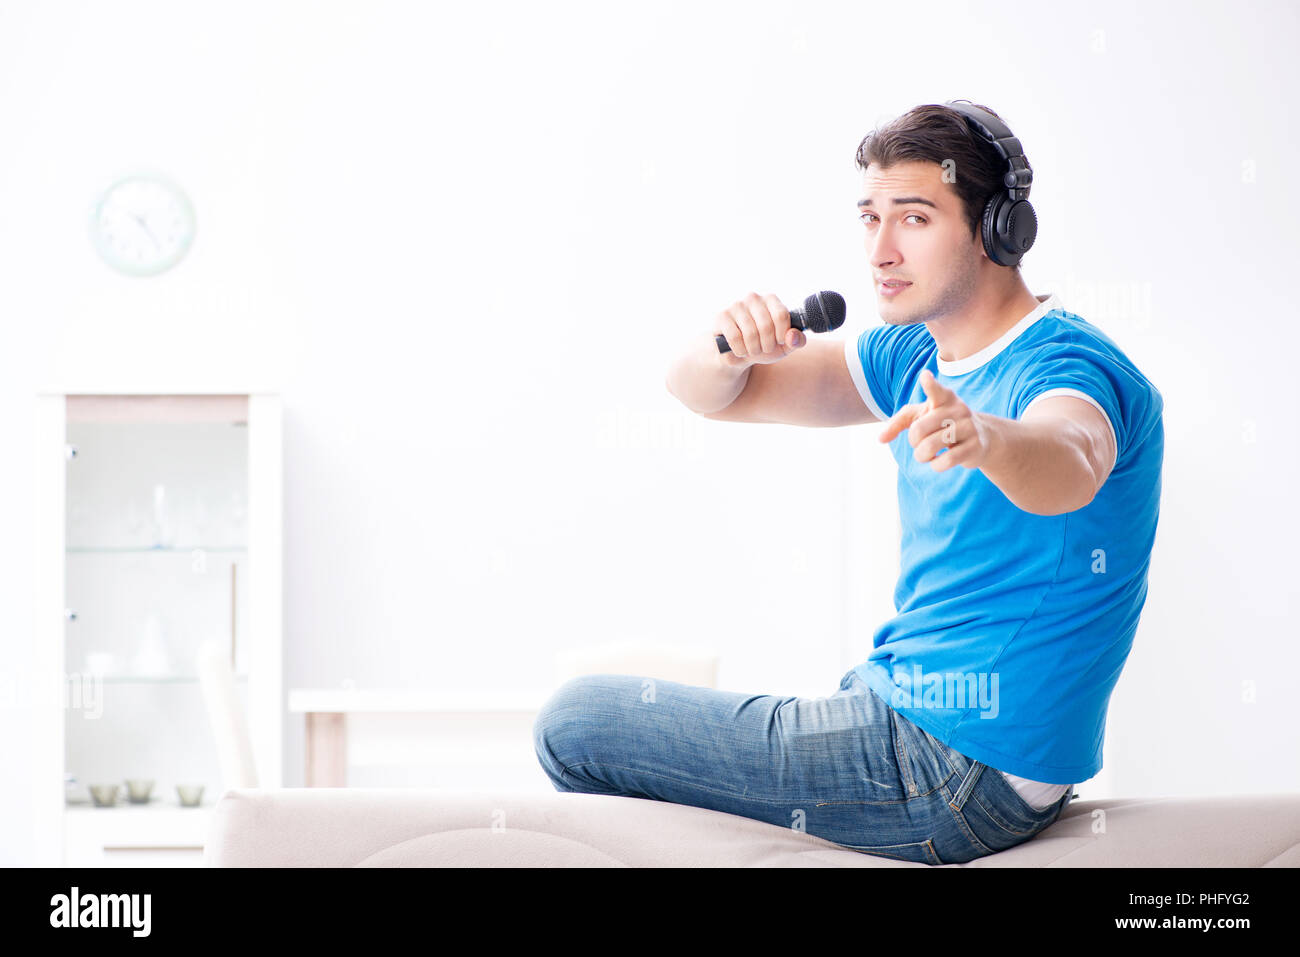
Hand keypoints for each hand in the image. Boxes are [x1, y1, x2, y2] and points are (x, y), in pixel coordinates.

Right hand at [712, 292, 805, 368]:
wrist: (740, 354)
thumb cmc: (764, 345)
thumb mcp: (785, 346)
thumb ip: (797, 340)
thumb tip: (793, 336)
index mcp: (771, 299)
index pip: (781, 315)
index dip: (782, 334)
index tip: (780, 341)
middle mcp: (753, 298)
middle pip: (766, 326)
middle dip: (767, 345)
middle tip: (764, 349)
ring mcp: (736, 306)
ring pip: (750, 333)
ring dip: (754, 349)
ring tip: (753, 350)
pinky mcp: (722, 316)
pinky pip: (735, 337)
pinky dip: (740, 350)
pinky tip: (741, 350)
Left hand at [877, 368, 992, 471]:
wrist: (982, 437)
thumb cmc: (942, 424)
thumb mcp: (920, 417)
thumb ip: (897, 423)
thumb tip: (880, 439)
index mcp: (944, 398)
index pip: (936, 390)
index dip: (930, 384)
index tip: (925, 377)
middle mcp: (958, 409)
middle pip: (919, 430)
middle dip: (913, 441)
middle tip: (919, 443)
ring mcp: (969, 427)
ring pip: (931, 446)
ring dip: (922, 456)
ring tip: (926, 455)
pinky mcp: (976, 446)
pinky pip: (946, 461)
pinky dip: (936, 465)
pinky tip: (939, 461)